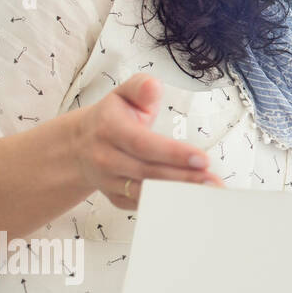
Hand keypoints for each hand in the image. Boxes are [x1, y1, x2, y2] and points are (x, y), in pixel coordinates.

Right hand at [72, 72, 224, 209]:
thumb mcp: (124, 94)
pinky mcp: (114, 197)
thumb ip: (141, 87)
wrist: (78, 145)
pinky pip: (140, 205)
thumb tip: (153, 86)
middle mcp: (105, 158)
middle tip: (212, 180)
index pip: (144, 144)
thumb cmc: (112, 117)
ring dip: (177, 194)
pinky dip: (164, 205)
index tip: (202, 159)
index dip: (173, 153)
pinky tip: (187, 201)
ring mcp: (108, 181)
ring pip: (144, 192)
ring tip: (207, 192)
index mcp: (109, 129)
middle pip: (148, 172)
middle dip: (183, 178)